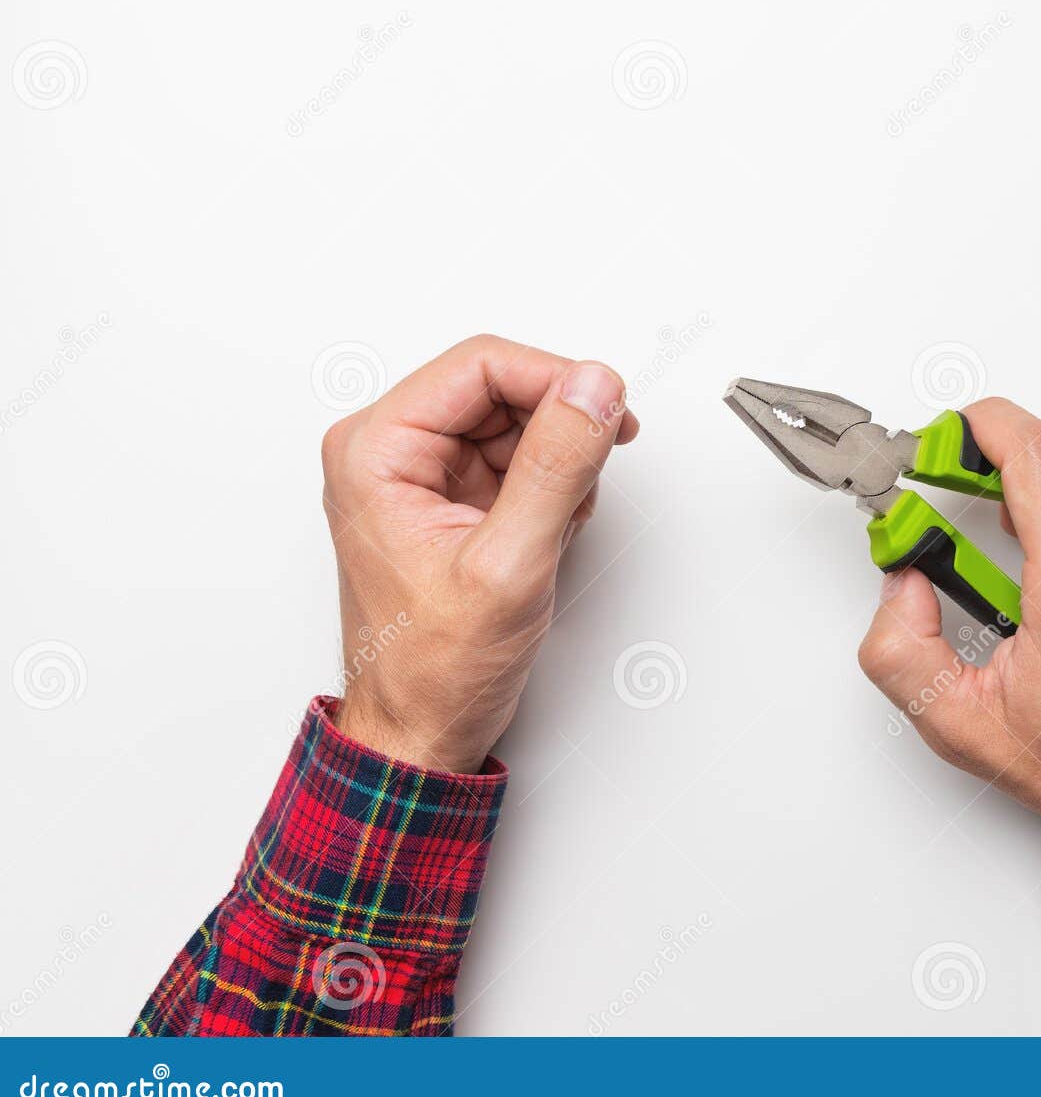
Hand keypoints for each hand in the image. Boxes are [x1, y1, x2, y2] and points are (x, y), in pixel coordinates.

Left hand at [320, 334, 637, 772]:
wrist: (420, 731)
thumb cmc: (433, 669)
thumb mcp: (508, 564)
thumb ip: (556, 468)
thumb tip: (592, 390)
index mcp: (376, 450)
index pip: (481, 365)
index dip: (555, 380)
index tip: (608, 410)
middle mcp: (389, 451)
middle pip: (502, 388)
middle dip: (559, 432)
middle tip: (585, 483)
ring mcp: (421, 475)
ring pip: (518, 423)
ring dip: (559, 466)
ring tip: (555, 528)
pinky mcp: (450, 498)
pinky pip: (519, 461)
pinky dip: (551, 491)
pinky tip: (546, 536)